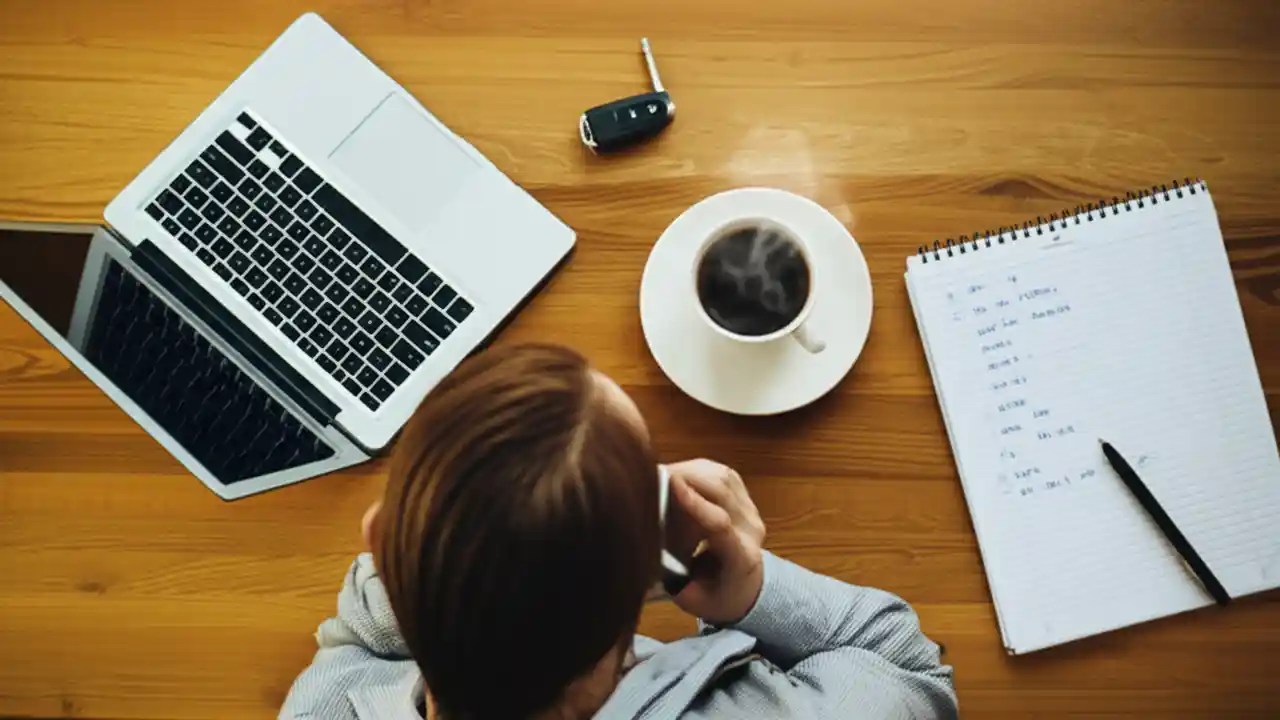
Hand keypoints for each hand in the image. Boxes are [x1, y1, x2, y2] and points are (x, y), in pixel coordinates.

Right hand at [664, 459, 765, 624]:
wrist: (745, 591)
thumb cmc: (714, 597)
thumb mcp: (689, 597)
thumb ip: (671, 573)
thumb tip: (647, 540)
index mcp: (740, 560)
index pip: (720, 525)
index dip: (694, 502)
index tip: (670, 483)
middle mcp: (751, 531)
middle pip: (721, 491)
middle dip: (684, 477)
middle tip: (650, 479)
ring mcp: (752, 511)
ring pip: (722, 476)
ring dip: (688, 471)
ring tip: (661, 478)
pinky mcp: (747, 498)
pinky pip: (722, 473)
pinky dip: (697, 471)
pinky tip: (679, 478)